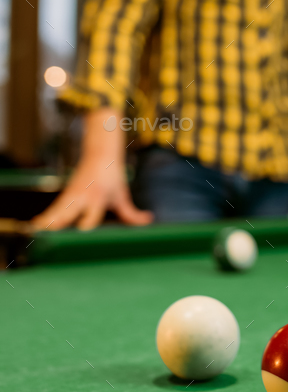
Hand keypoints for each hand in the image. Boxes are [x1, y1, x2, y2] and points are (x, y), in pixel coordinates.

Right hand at [31, 108, 152, 231]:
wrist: (100, 155)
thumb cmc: (112, 176)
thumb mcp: (122, 194)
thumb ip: (131, 212)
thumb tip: (148, 220)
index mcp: (98, 198)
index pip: (91, 215)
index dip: (87, 224)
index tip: (83, 234)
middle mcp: (82, 198)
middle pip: (68, 213)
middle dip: (59, 224)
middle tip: (50, 237)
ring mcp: (72, 196)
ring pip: (57, 211)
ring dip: (47, 222)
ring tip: (37, 234)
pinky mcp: (65, 196)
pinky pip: (54, 209)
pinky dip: (45, 217)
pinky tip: (36, 226)